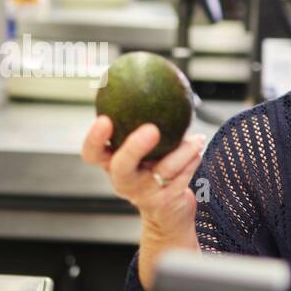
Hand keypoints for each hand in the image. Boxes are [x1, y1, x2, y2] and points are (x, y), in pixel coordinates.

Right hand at [80, 116, 205, 236]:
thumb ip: (138, 122)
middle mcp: (123, 182)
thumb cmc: (152, 170)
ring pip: (164, 169)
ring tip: (195, 137)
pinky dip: (192, 158)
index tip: (105, 119)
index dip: (94, 138)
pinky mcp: (166, 203)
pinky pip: (183, 175)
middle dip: (134, 148)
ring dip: (183, 151)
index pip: (92, 153)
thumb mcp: (142, 149)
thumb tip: (145, 76)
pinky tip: (198, 144)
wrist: (167, 214)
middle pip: (121, 166)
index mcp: (111, 165)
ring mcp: (145, 195)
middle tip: (151, 129)